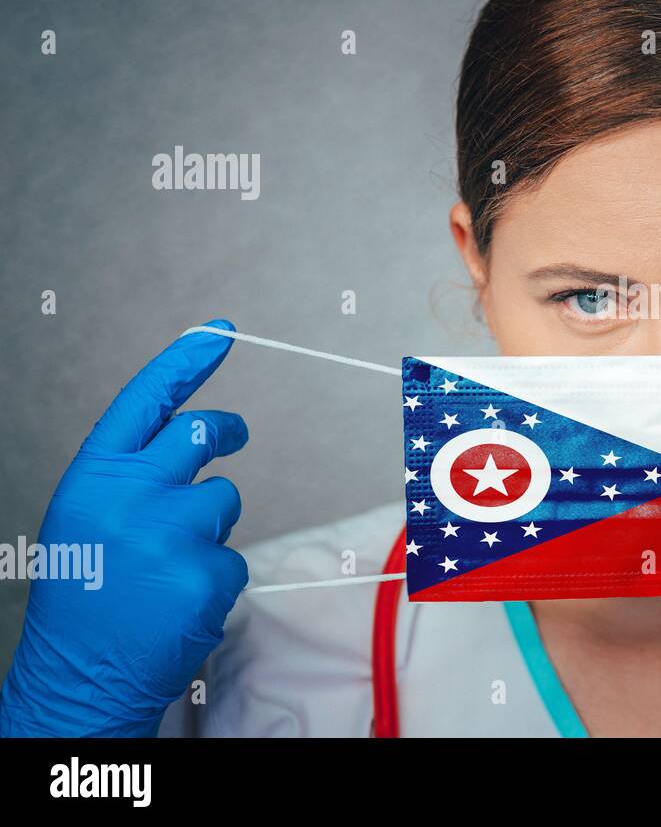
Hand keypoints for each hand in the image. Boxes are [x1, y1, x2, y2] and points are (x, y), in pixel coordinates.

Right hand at [0, 320, 248, 736]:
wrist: (77, 676)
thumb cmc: (85, 593)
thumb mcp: (88, 518)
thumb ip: (133, 474)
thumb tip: (196, 433)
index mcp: (94, 476)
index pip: (147, 400)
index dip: (186, 361)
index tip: (220, 331)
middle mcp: (130, 494)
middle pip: (202, 433)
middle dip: (226, 431)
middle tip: (235, 434)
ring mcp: (171, 532)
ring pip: (225, 499)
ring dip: (209, 527)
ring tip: (165, 568)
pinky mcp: (206, 572)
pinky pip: (234, 557)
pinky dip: (214, 578)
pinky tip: (177, 603)